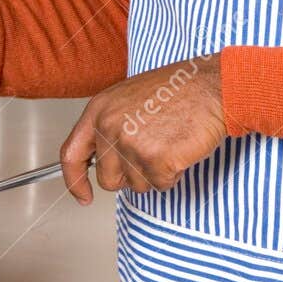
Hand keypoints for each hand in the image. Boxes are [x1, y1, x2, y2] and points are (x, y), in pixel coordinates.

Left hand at [60, 56, 225, 201]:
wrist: (211, 86)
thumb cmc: (178, 90)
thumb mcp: (129, 98)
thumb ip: (110, 126)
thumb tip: (105, 158)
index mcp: (99, 109)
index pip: (71, 154)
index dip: (75, 180)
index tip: (83, 195)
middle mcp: (109, 126)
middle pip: (108, 179)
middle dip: (130, 176)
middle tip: (151, 154)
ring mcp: (131, 143)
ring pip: (136, 185)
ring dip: (155, 173)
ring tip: (168, 144)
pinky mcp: (155, 159)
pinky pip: (160, 184)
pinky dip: (173, 174)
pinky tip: (179, 149)